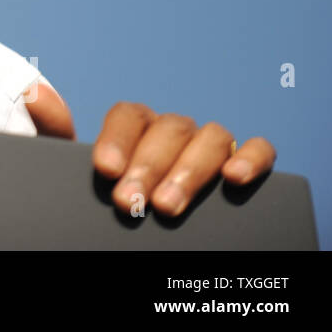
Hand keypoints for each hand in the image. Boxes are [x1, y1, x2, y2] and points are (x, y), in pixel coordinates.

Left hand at [93, 102, 275, 216]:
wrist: (155, 215)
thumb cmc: (130, 201)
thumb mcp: (110, 182)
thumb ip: (97, 162)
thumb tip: (72, 142)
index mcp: (140, 128)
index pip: (129, 116)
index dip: (117, 139)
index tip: (106, 170)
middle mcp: (177, 131)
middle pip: (168, 131)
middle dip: (147, 167)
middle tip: (129, 201)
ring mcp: (212, 144)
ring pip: (210, 139)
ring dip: (188, 172)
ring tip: (167, 206)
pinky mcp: (249, 160)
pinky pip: (259, 149)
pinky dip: (250, 158)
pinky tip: (234, 177)